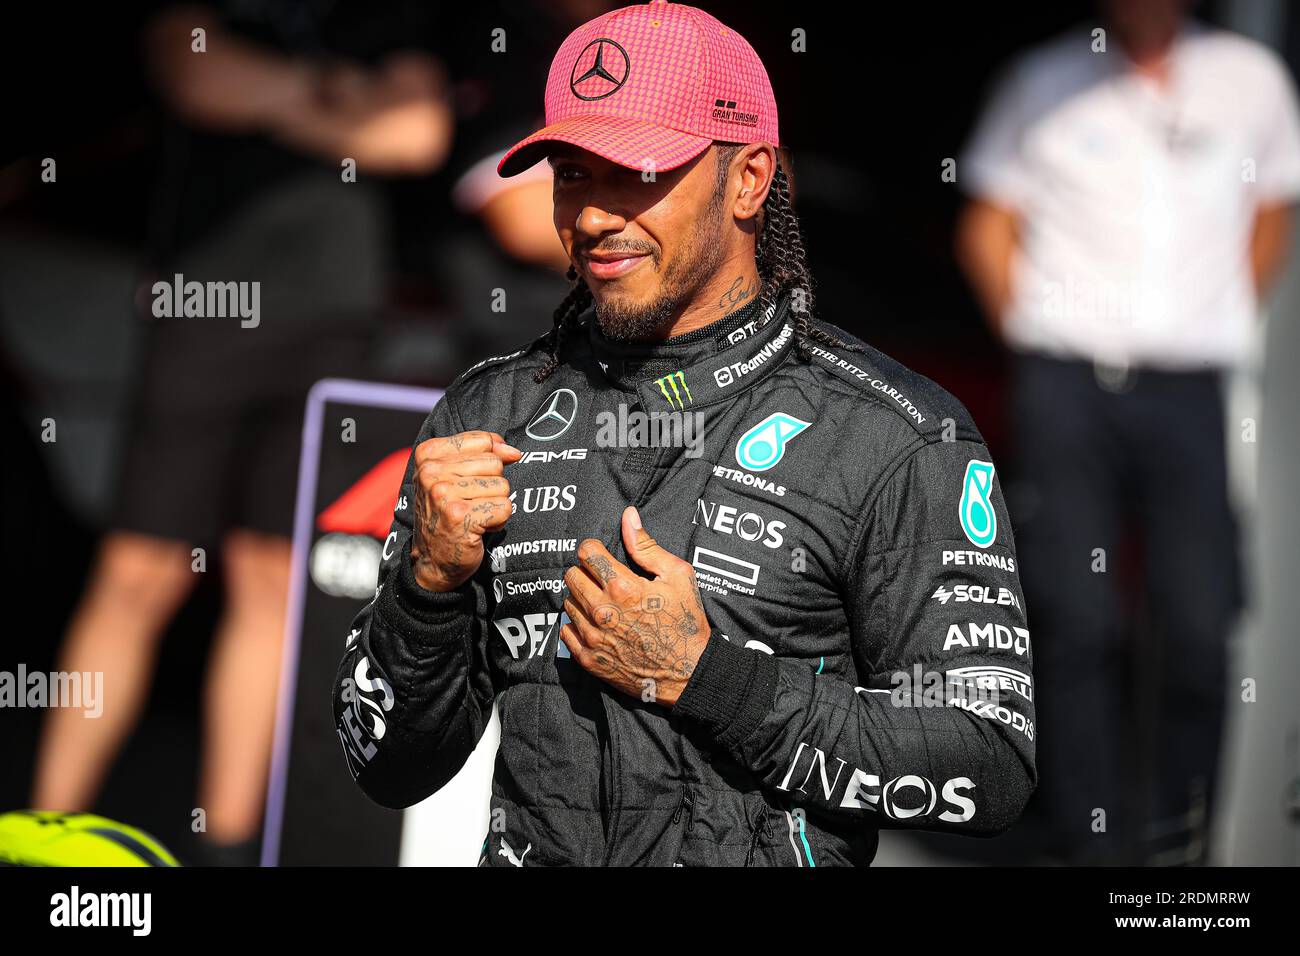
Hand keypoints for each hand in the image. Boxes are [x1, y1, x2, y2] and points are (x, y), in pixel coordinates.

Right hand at [410, 430, 520, 591]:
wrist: (433, 560)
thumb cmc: (447, 513)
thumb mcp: (454, 475)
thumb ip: (483, 453)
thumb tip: (514, 452)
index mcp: (428, 455)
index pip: (482, 441)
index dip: (491, 459)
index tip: (475, 479)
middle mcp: (431, 472)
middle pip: (494, 463)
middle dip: (491, 486)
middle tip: (471, 503)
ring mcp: (443, 494)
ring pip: (501, 486)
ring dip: (494, 504)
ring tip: (473, 515)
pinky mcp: (460, 516)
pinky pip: (504, 507)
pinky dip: (498, 521)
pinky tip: (478, 528)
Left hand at [560, 507, 710, 705]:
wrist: (687, 672)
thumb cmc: (686, 622)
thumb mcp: (677, 576)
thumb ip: (647, 546)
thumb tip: (628, 515)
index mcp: (622, 587)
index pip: (586, 553)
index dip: (594, 549)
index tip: (601, 555)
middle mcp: (602, 611)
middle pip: (571, 575)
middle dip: (585, 572)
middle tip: (604, 580)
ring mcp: (592, 637)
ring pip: (568, 602)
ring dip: (582, 599)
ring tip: (605, 605)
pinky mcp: (588, 659)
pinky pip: (566, 631)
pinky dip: (578, 625)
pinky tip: (598, 625)